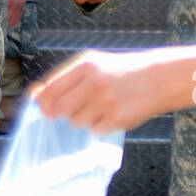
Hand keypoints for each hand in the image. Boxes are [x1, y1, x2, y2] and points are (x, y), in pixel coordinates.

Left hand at [30, 48, 161, 132]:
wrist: (159, 79)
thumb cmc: (122, 72)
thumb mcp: (95, 65)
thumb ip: (66, 79)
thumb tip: (36, 96)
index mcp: (85, 66)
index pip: (50, 90)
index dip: (43, 103)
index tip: (46, 109)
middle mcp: (94, 82)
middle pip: (59, 109)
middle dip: (64, 113)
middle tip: (79, 107)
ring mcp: (106, 101)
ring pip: (76, 122)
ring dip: (85, 119)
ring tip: (102, 107)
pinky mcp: (117, 118)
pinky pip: (94, 130)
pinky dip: (100, 127)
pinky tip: (113, 115)